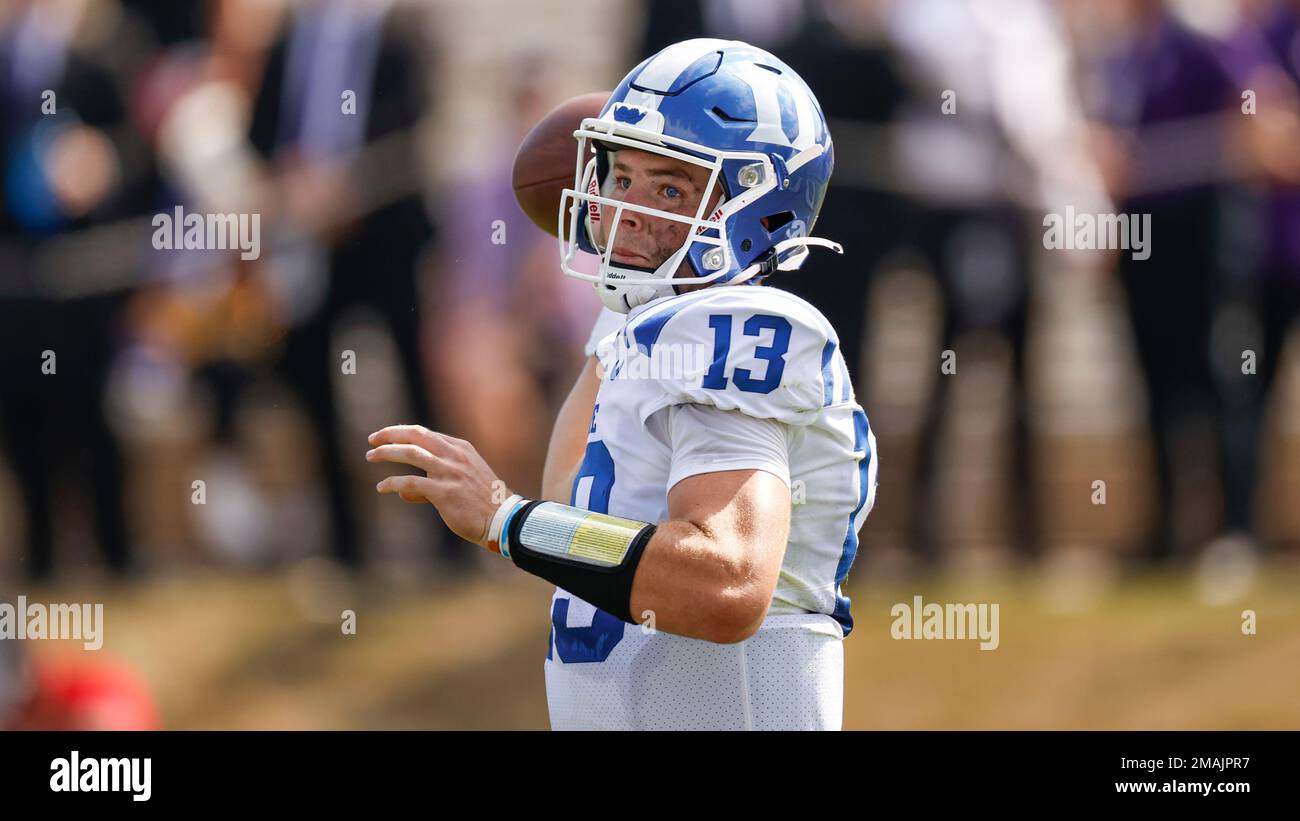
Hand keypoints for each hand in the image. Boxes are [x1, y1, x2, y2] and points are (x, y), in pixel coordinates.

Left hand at [366, 425, 509, 548]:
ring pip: (411, 453)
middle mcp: (455, 456)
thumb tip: (403, 493)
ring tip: (370, 456)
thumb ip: (432, 484)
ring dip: (387, 453)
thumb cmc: (483, 504)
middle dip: (391, 434)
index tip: (387, 437)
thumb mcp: (462, 484)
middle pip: (416, 435)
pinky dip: (393, 483)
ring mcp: (450, 472)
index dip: (403, 433)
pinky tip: (382, 487)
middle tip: (372, 439)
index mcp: (461, 449)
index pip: (426, 434)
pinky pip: (411, 483)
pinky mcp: (444, 492)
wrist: (503, 519)